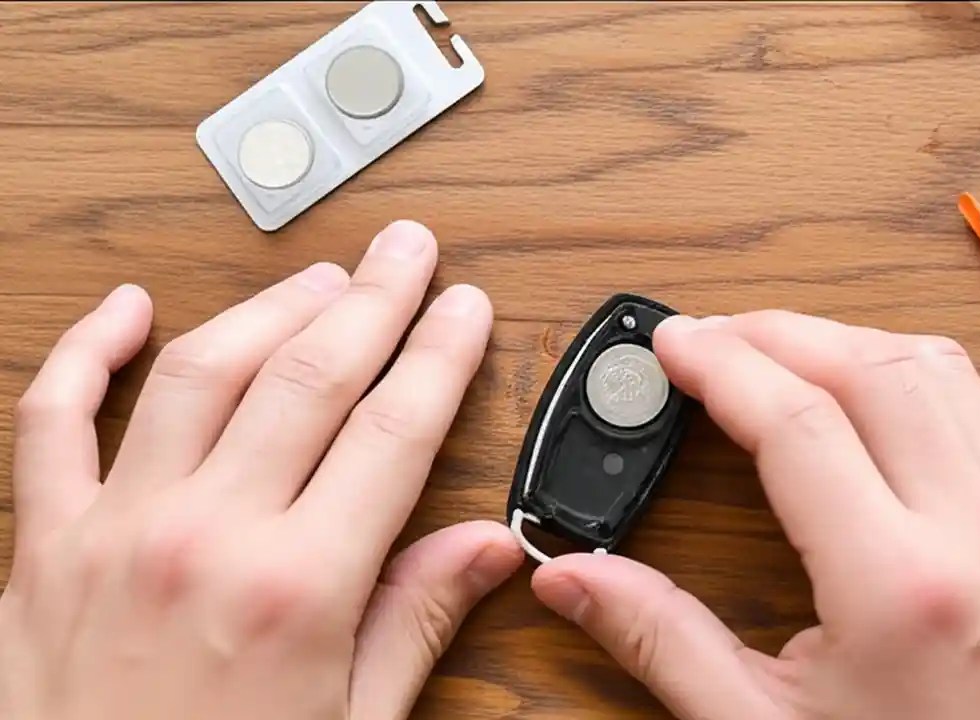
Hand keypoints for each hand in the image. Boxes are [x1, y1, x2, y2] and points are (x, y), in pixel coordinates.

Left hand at [0, 221, 523, 719]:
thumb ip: (419, 622)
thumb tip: (488, 547)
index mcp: (296, 590)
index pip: (393, 430)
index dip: (440, 355)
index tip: (465, 309)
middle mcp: (205, 540)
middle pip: (309, 377)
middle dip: (373, 300)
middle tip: (407, 252)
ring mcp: (117, 531)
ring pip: (202, 372)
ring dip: (270, 309)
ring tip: (321, 276)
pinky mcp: (47, 545)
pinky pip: (52, 419)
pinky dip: (87, 351)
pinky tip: (129, 308)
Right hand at [533, 312, 979, 719]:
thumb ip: (661, 642)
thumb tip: (574, 577)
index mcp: (900, 589)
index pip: (798, 420)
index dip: (720, 364)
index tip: (672, 345)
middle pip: (872, 367)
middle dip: (778, 332)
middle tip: (710, 340)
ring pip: (942, 372)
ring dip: (849, 343)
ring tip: (779, 354)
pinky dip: (914, 379)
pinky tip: (866, 399)